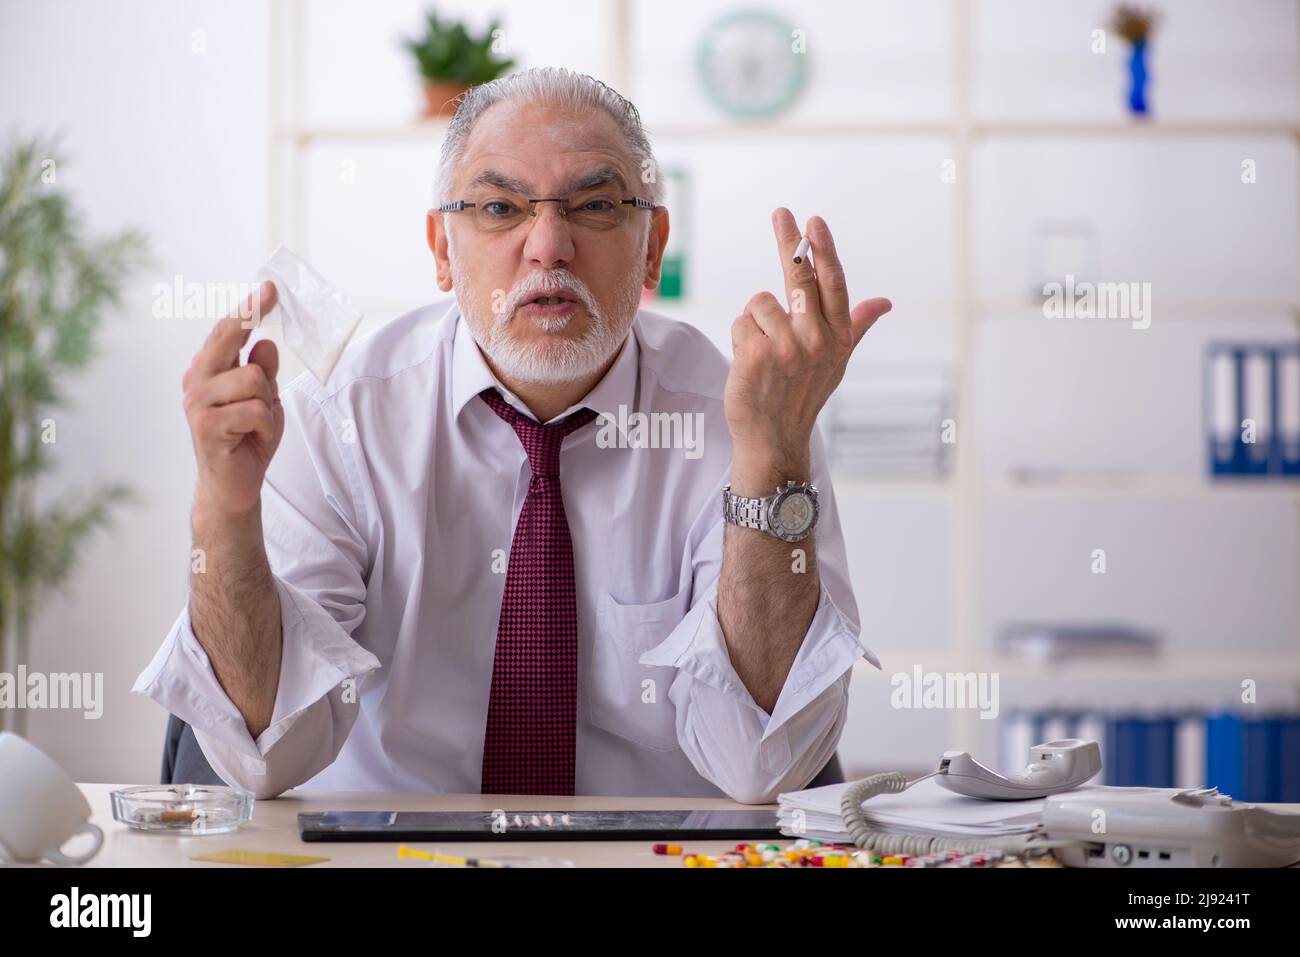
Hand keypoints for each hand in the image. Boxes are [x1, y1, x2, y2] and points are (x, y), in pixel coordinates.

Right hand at [182, 281, 283, 521]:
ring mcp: (197, 402)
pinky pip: (256, 409)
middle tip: (269, 292)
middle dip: (250, 315)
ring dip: (268, 404)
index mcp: (209, 371)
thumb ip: (264, 373)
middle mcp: (197, 381)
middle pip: (228, 338)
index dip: (247, 308)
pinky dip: (266, 426)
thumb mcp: (265, 401)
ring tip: (257, 424)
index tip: (268, 287)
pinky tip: (254, 438)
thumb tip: (265, 344)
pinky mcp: (206, 425)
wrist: (234, 486)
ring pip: (253, 379)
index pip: (228, 332)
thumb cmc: (248, 440)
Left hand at [724, 209, 891, 494]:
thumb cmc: (802, 395)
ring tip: (763, 356)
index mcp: (838, 336)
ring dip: (754, 324)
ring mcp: (788, 348)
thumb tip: (884, 302)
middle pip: (799, 277)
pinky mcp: (758, 355)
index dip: (824, 250)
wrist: (774, 437)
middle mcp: (818, 339)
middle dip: (790, 242)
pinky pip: (741, 322)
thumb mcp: (836, 361)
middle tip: (781, 213)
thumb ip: (856, 326)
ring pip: (760, 303)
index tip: (814, 221)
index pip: (833, 283)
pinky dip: (740, 339)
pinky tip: (750, 365)